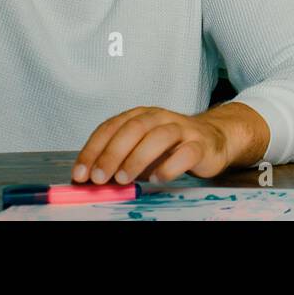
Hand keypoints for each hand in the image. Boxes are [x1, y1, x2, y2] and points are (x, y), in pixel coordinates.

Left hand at [71, 106, 232, 184]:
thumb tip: (88, 179)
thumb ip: (118, 159)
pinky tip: (157, 179)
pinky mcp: (200, 145)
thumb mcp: (139, 149)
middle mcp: (160, 117)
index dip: (93, 149)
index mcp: (140, 115)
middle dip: (113, 153)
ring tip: (124, 179)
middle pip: (134, 128)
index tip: (81, 173)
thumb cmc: (169, 147)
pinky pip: (186, 153)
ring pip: (159, 136)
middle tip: (100, 178)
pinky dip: (170, 167)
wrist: (212, 140)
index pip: (112, 127)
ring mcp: (182, 129)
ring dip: (138, 158)